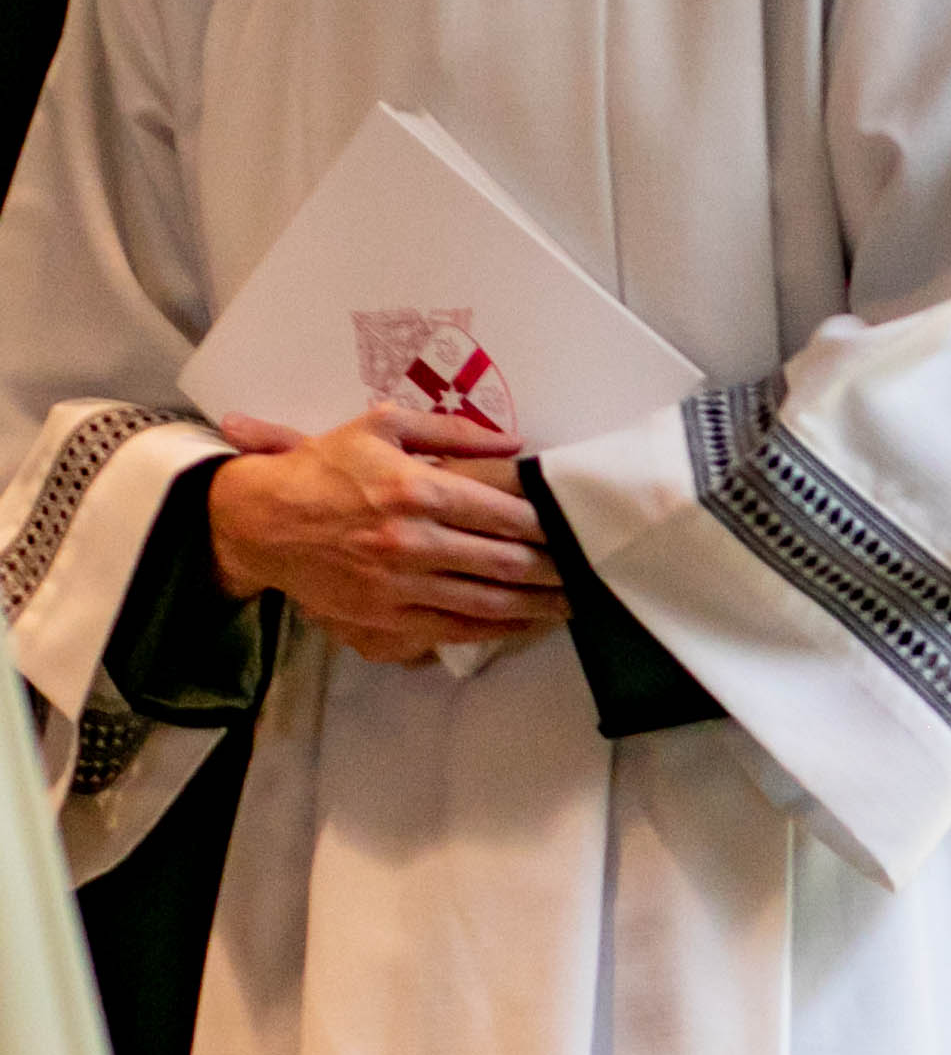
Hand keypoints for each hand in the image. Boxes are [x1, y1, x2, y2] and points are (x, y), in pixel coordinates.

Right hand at [206, 404, 569, 665]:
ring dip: (538, 603)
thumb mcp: (382, 426)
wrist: (260, 520)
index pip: (505, 514)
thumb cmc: (325, 466)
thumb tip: (514, 442)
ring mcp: (399, 584)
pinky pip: (456, 628)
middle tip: (588, 567)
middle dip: (554, 568)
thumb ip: (452, 431)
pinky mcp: (386, 616)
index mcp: (417, 491)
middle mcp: (413, 541)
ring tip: (573, 600)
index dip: (548, 525)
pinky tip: (526, 621)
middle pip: (505, 561)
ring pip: (488, 601)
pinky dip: (499, 628)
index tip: (573, 526)